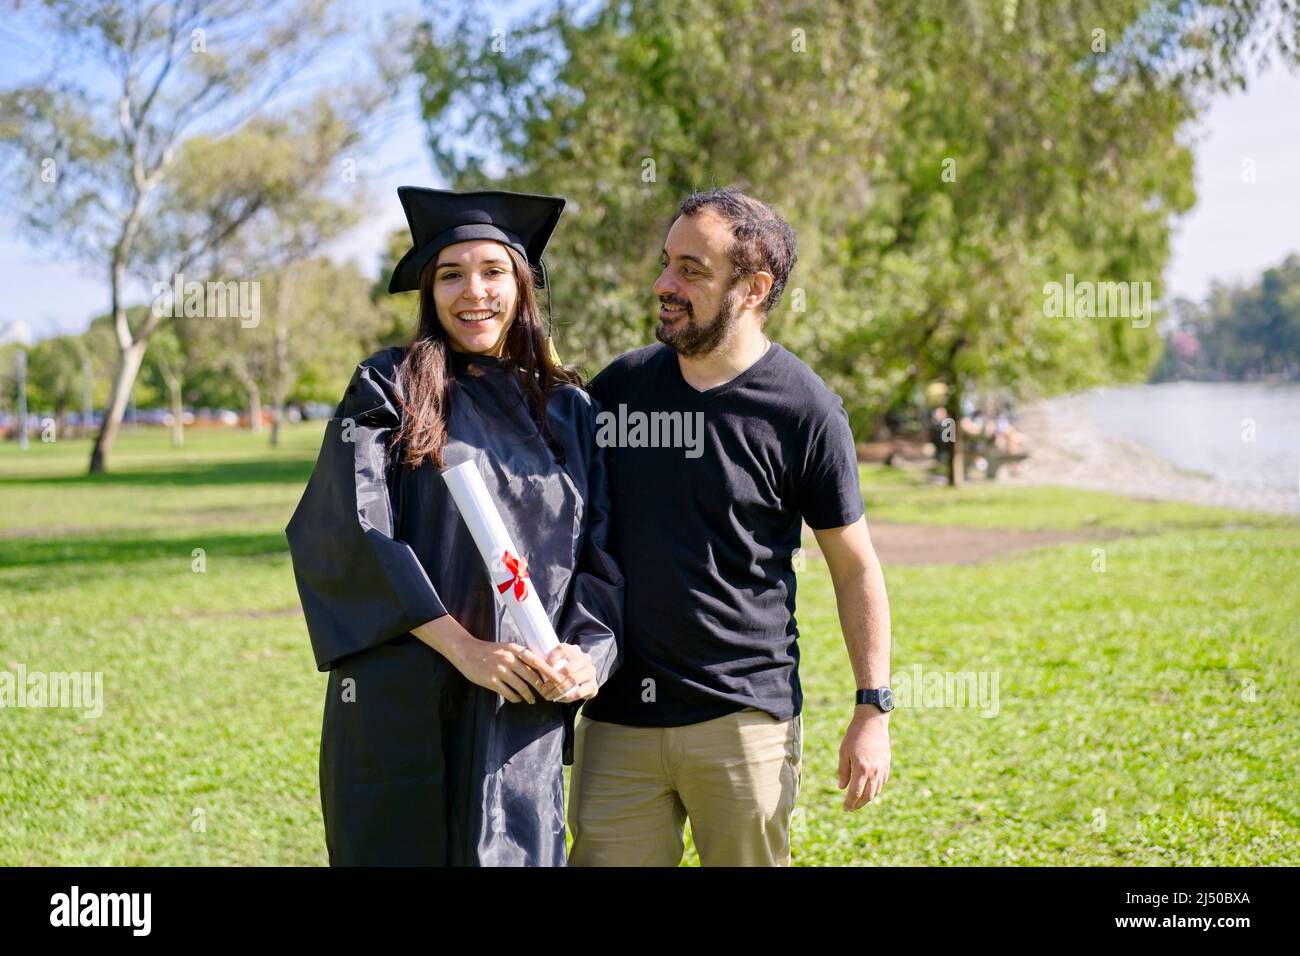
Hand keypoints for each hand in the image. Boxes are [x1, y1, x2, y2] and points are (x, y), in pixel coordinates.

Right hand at [413, 616, 563, 703]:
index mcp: (515, 649)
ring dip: (529, 695)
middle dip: (541, 688)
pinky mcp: (491, 681)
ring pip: (521, 687)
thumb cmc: (489, 650)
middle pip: (531, 677)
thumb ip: (521, 656)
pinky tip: (517, 699)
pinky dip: (515, 698)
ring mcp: (500, 671)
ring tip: (532, 700)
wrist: (467, 652)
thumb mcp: (507, 648)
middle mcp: (509, 659)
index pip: (537, 661)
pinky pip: (508, 693)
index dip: (549, 672)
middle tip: (548, 694)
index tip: (558, 680)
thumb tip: (539, 668)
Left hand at [540, 644, 599, 701]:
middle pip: (568, 669)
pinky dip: (568, 697)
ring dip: (559, 690)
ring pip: (573, 680)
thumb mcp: (558, 662)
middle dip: (553, 682)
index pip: (562, 648)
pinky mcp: (593, 685)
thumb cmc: (565, 669)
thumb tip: (529, 664)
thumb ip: (547, 662)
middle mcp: (585, 659)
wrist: (584, 680)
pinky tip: (560, 699)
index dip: (551, 658)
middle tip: (543, 690)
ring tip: (549, 696)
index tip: (541, 668)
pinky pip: (580, 692)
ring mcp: (591, 672)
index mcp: (574, 650)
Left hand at [838, 710, 890, 810]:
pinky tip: (869, 789)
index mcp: (861, 769)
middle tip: (851, 807)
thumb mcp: (843, 752)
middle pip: (867, 796)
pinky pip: (882, 783)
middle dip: (858, 804)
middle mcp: (874, 771)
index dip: (849, 803)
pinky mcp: (887, 765)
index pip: (855, 793)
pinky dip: (875, 789)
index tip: (844, 808)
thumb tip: (842, 788)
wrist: (872, 721)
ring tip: (859, 801)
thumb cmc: (854, 735)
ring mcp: (882, 768)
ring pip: (876, 791)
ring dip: (867, 799)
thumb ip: (843, 771)